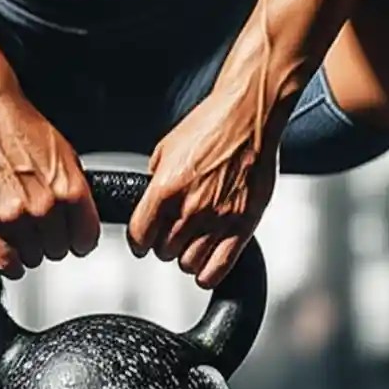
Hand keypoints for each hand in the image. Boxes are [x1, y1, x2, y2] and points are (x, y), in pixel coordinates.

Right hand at [0, 92, 99, 278]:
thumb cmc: (24, 131)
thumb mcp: (67, 158)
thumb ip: (75, 192)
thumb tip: (82, 219)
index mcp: (71, 191)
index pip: (87, 239)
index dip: (80, 242)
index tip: (75, 241)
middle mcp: (46, 207)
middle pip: (59, 250)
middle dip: (52, 241)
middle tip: (42, 228)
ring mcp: (16, 217)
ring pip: (34, 258)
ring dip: (30, 250)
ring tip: (23, 231)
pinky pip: (7, 262)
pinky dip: (12, 265)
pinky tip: (13, 257)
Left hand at [129, 92, 278, 287]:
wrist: (249, 116)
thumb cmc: (212, 125)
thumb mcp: (166, 149)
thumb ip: (156, 181)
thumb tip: (149, 202)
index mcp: (166, 188)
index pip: (140, 236)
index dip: (138, 241)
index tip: (142, 240)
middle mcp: (191, 208)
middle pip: (163, 252)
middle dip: (164, 244)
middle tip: (172, 232)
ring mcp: (219, 219)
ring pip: (188, 264)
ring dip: (186, 256)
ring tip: (191, 242)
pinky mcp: (243, 225)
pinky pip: (218, 268)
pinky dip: (208, 273)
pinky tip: (205, 263)